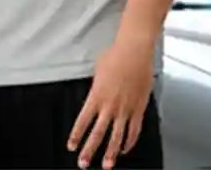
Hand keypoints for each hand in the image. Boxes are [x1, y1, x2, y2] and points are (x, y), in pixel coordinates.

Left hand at [67, 37, 155, 168]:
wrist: (134, 51)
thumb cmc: (115, 56)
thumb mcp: (97, 72)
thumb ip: (96, 87)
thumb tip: (96, 93)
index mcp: (96, 96)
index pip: (82, 121)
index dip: (76, 136)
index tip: (71, 146)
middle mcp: (109, 106)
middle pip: (97, 134)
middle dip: (89, 151)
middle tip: (83, 163)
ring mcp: (125, 109)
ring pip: (117, 137)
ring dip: (110, 153)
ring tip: (106, 165)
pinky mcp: (139, 109)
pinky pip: (134, 131)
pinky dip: (129, 142)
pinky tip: (125, 149)